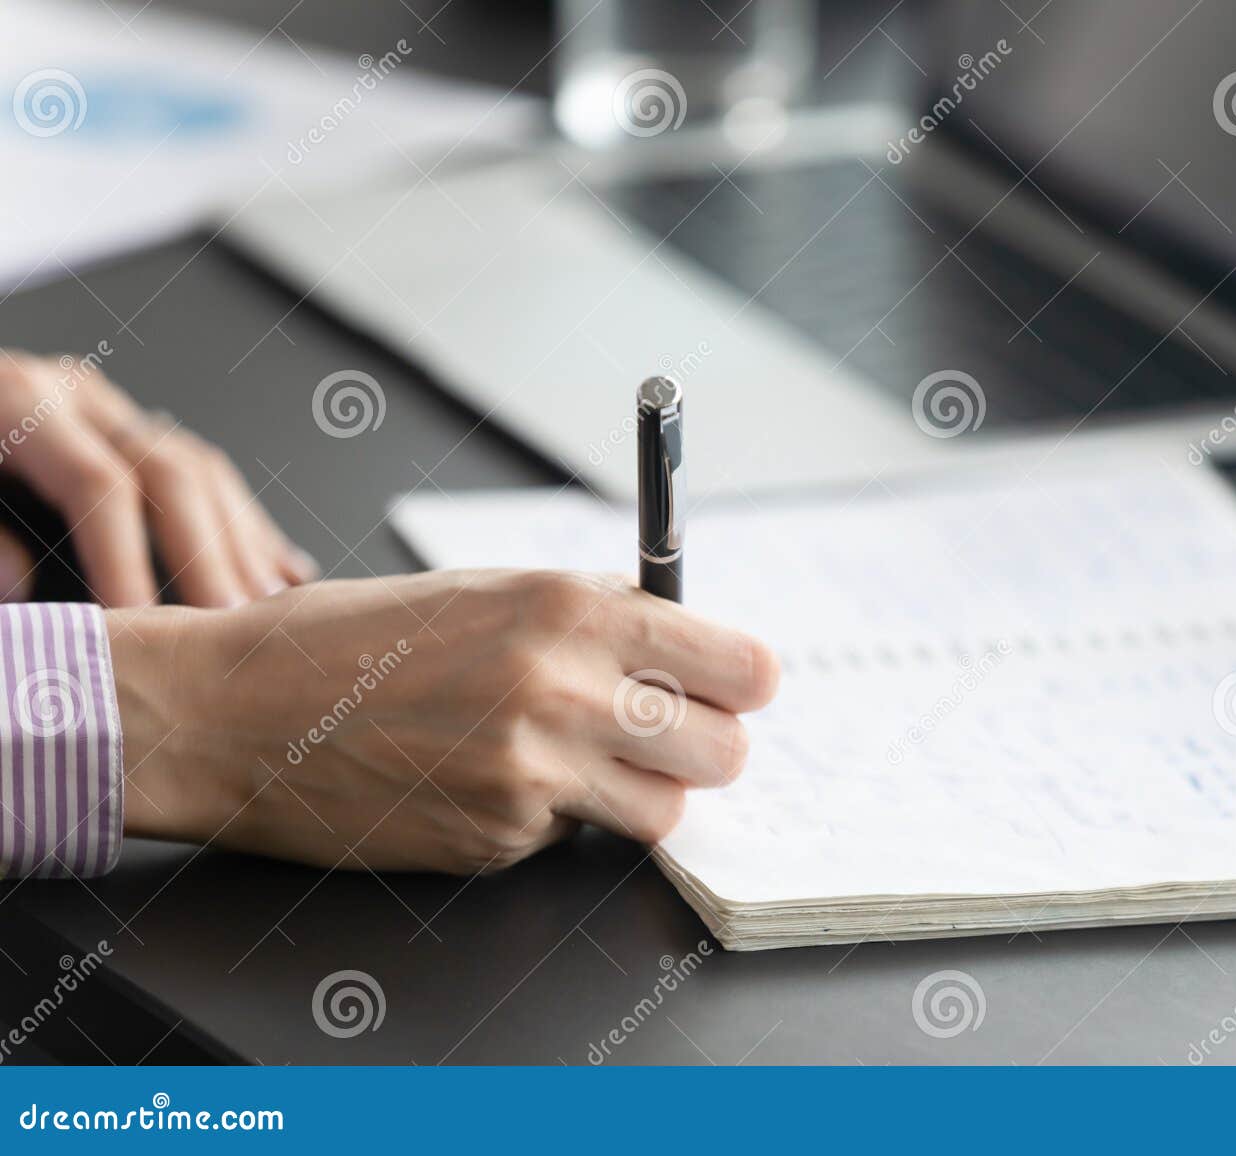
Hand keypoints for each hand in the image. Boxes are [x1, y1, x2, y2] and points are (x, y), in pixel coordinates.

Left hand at [0, 349, 316, 605]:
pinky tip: (281, 575)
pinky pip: (209, 479)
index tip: (145, 631)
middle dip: (212, 559)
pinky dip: (246, 531)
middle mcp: (81, 398)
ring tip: (268, 614)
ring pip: (206, 471)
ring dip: (242, 548)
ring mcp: (114, 413)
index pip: (100, 482)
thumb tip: (16, 589)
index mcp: (21, 400)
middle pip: (176, 471)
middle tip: (236, 631)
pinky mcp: (133, 435)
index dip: (126, 560)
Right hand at [110, 569, 780, 872]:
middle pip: (723, 751)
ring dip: (640, 795)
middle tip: (663, 735)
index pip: (740, 667)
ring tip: (583, 764)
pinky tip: (491, 782)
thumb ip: (593, 614)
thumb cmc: (351, 640)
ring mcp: (531, 775)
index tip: (736, 688)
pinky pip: (573, 838)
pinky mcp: (498, 839)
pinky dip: (553, 819)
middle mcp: (563, 691)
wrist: (234, 711)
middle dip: (701, 746)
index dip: (743, 683)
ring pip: (665, 811)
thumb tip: (683, 640)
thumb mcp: (485, 588)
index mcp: (569, 610)